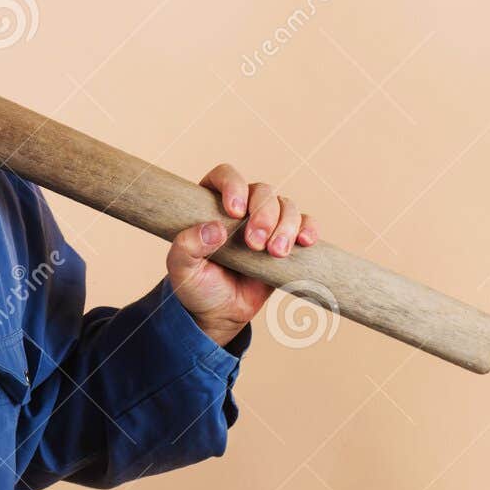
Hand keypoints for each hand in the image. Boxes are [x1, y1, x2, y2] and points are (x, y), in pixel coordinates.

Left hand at [166, 163, 318, 345]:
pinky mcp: (285, 239)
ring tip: (275, 253)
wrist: (219, 313)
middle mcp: (241, 208)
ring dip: (286, 226)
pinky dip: (309, 229)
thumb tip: (215, 229)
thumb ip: (187, 247)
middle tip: (255, 243)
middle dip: (264, 214)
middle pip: (262, 191)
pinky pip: (305, 223)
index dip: (234, 186)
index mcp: (210, 204)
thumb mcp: (181, 269)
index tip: (235, 211)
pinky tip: (305, 242)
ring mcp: (266, 222)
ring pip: (286, 206)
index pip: (225, 176)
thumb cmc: (196, 286)